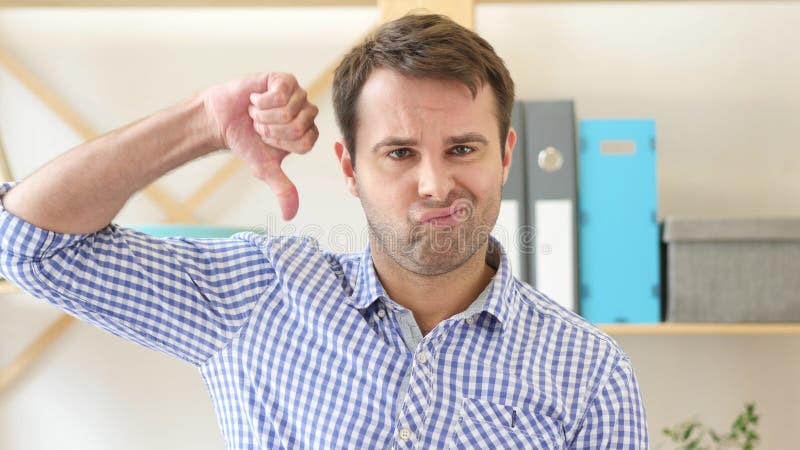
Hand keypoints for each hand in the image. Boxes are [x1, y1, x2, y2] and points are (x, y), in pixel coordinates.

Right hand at [203, 73, 318, 220]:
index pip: (305, 142)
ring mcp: (296, 94)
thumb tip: (290, 216)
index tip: (267, 140)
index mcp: (307, 133)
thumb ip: (283, 190)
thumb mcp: (266, 169)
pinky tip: (255, 101)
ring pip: (290, 110)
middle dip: (272, 130)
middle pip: (299, 126)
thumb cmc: (246, 143)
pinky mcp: (283, 80)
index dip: (281, 143)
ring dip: (265, 116)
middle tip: (260, 126)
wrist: (220, 121)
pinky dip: (262, 102)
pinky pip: (281, 93)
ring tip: (256, 114)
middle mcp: (305, 112)